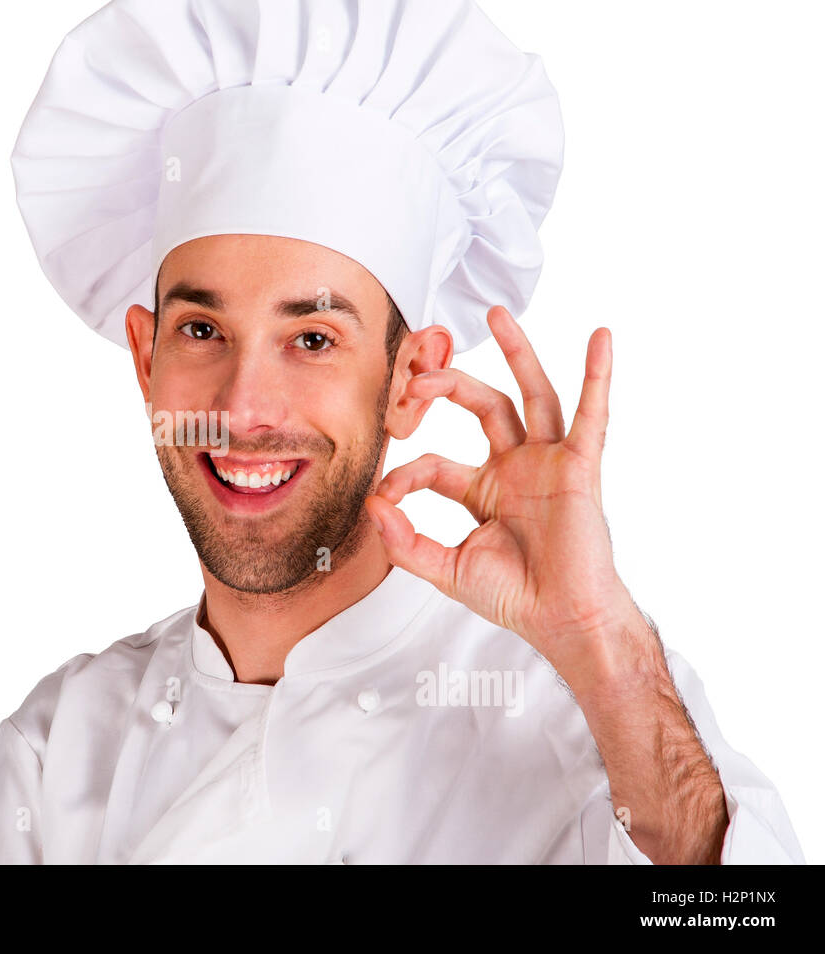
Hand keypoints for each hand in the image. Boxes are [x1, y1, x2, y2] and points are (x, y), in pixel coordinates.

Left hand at [364, 306, 646, 685]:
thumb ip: (405, 542)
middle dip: (450, 385)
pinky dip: (597, 376)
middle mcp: (516, 468)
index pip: (434, 461)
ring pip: (531, 395)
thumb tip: (371, 506)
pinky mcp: (580, 468)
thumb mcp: (446, 570)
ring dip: (517, 353)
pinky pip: (591, 415)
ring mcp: (549, 463)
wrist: (560, 621)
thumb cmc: (514, 597)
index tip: (386, 496)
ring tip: (498, 313)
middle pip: (482, 407)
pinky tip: (601, 340)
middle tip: (421, 370)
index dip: (405, 473)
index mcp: (483, 490)